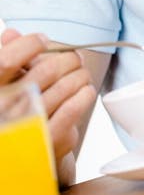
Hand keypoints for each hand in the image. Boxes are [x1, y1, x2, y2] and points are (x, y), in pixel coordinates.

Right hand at [0, 28, 95, 162]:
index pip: (6, 60)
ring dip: (80, 75)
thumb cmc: (9, 114)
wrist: (15, 159)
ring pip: (65, 85)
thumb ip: (4, 57)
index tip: (42, 40)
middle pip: (46, 70)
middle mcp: (4, 109)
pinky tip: (85, 91)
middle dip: (67, 58)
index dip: (29, 44)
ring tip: (81, 74)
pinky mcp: (47, 141)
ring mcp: (26, 126)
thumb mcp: (0, 84)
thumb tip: (12, 34)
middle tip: (74, 58)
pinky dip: (84, 95)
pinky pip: (73, 109)